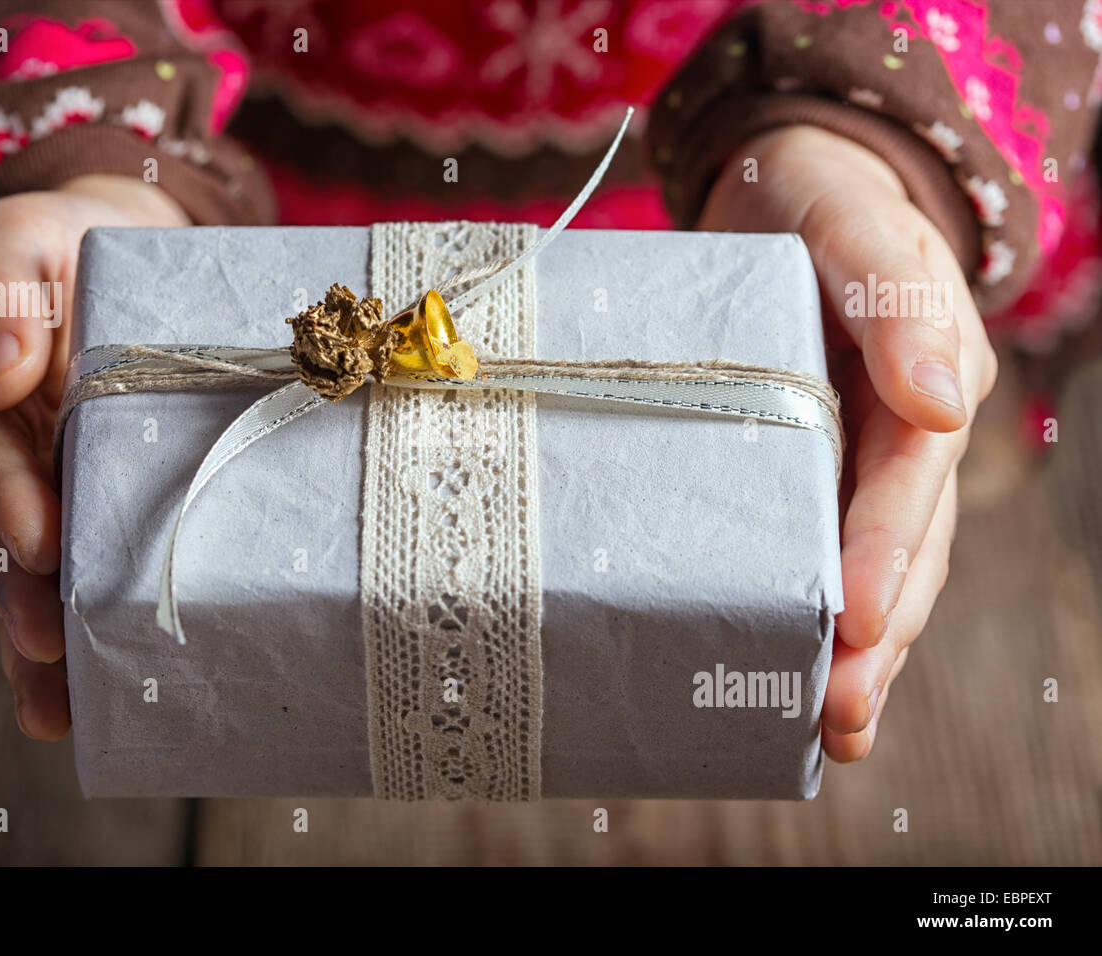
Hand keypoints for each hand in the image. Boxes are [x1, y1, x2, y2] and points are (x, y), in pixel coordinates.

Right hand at [0, 175, 189, 739]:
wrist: (134, 277)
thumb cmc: (75, 253)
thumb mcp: (32, 235)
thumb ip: (0, 280)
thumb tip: (1, 377)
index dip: (0, 491)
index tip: (36, 536)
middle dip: (15, 589)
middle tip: (47, 632)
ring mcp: (36, 502)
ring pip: (22, 582)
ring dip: (37, 643)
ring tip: (60, 696)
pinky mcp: (83, 529)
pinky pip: (69, 593)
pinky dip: (73, 652)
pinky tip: (85, 702)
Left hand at [698, 126, 997, 760]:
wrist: (783, 190)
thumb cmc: (816, 201)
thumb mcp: (851, 226)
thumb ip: (894, 300)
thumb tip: (945, 400)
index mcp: (924, 379)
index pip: (908, 481)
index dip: (885, 552)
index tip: (858, 622)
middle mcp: (905, 433)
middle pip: (904, 547)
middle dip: (876, 635)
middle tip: (839, 712)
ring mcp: (864, 458)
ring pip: (876, 567)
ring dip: (858, 651)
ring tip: (832, 729)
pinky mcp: (816, 470)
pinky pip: (827, 550)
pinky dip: (821, 618)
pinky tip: (800, 682)